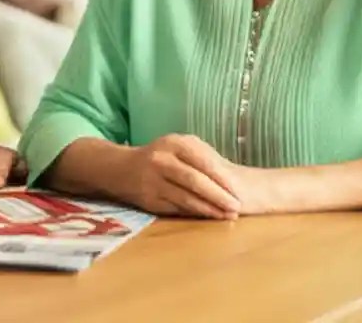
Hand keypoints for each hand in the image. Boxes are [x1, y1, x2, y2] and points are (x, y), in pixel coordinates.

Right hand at [120, 134, 242, 218]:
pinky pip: (176, 208)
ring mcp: (153, 181)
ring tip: (227, 216)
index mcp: (173, 144)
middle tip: (237, 208)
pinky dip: (195, 214)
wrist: (123, 169)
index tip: (238, 192)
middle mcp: (161, 161)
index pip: (203, 162)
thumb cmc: (162, 157)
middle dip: (218, 197)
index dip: (222, 179)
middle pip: (195, 181)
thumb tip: (229, 181)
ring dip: (209, 209)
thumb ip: (202, 157)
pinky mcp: (149, 200)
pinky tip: (208, 217)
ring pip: (186, 198)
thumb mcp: (179, 147)